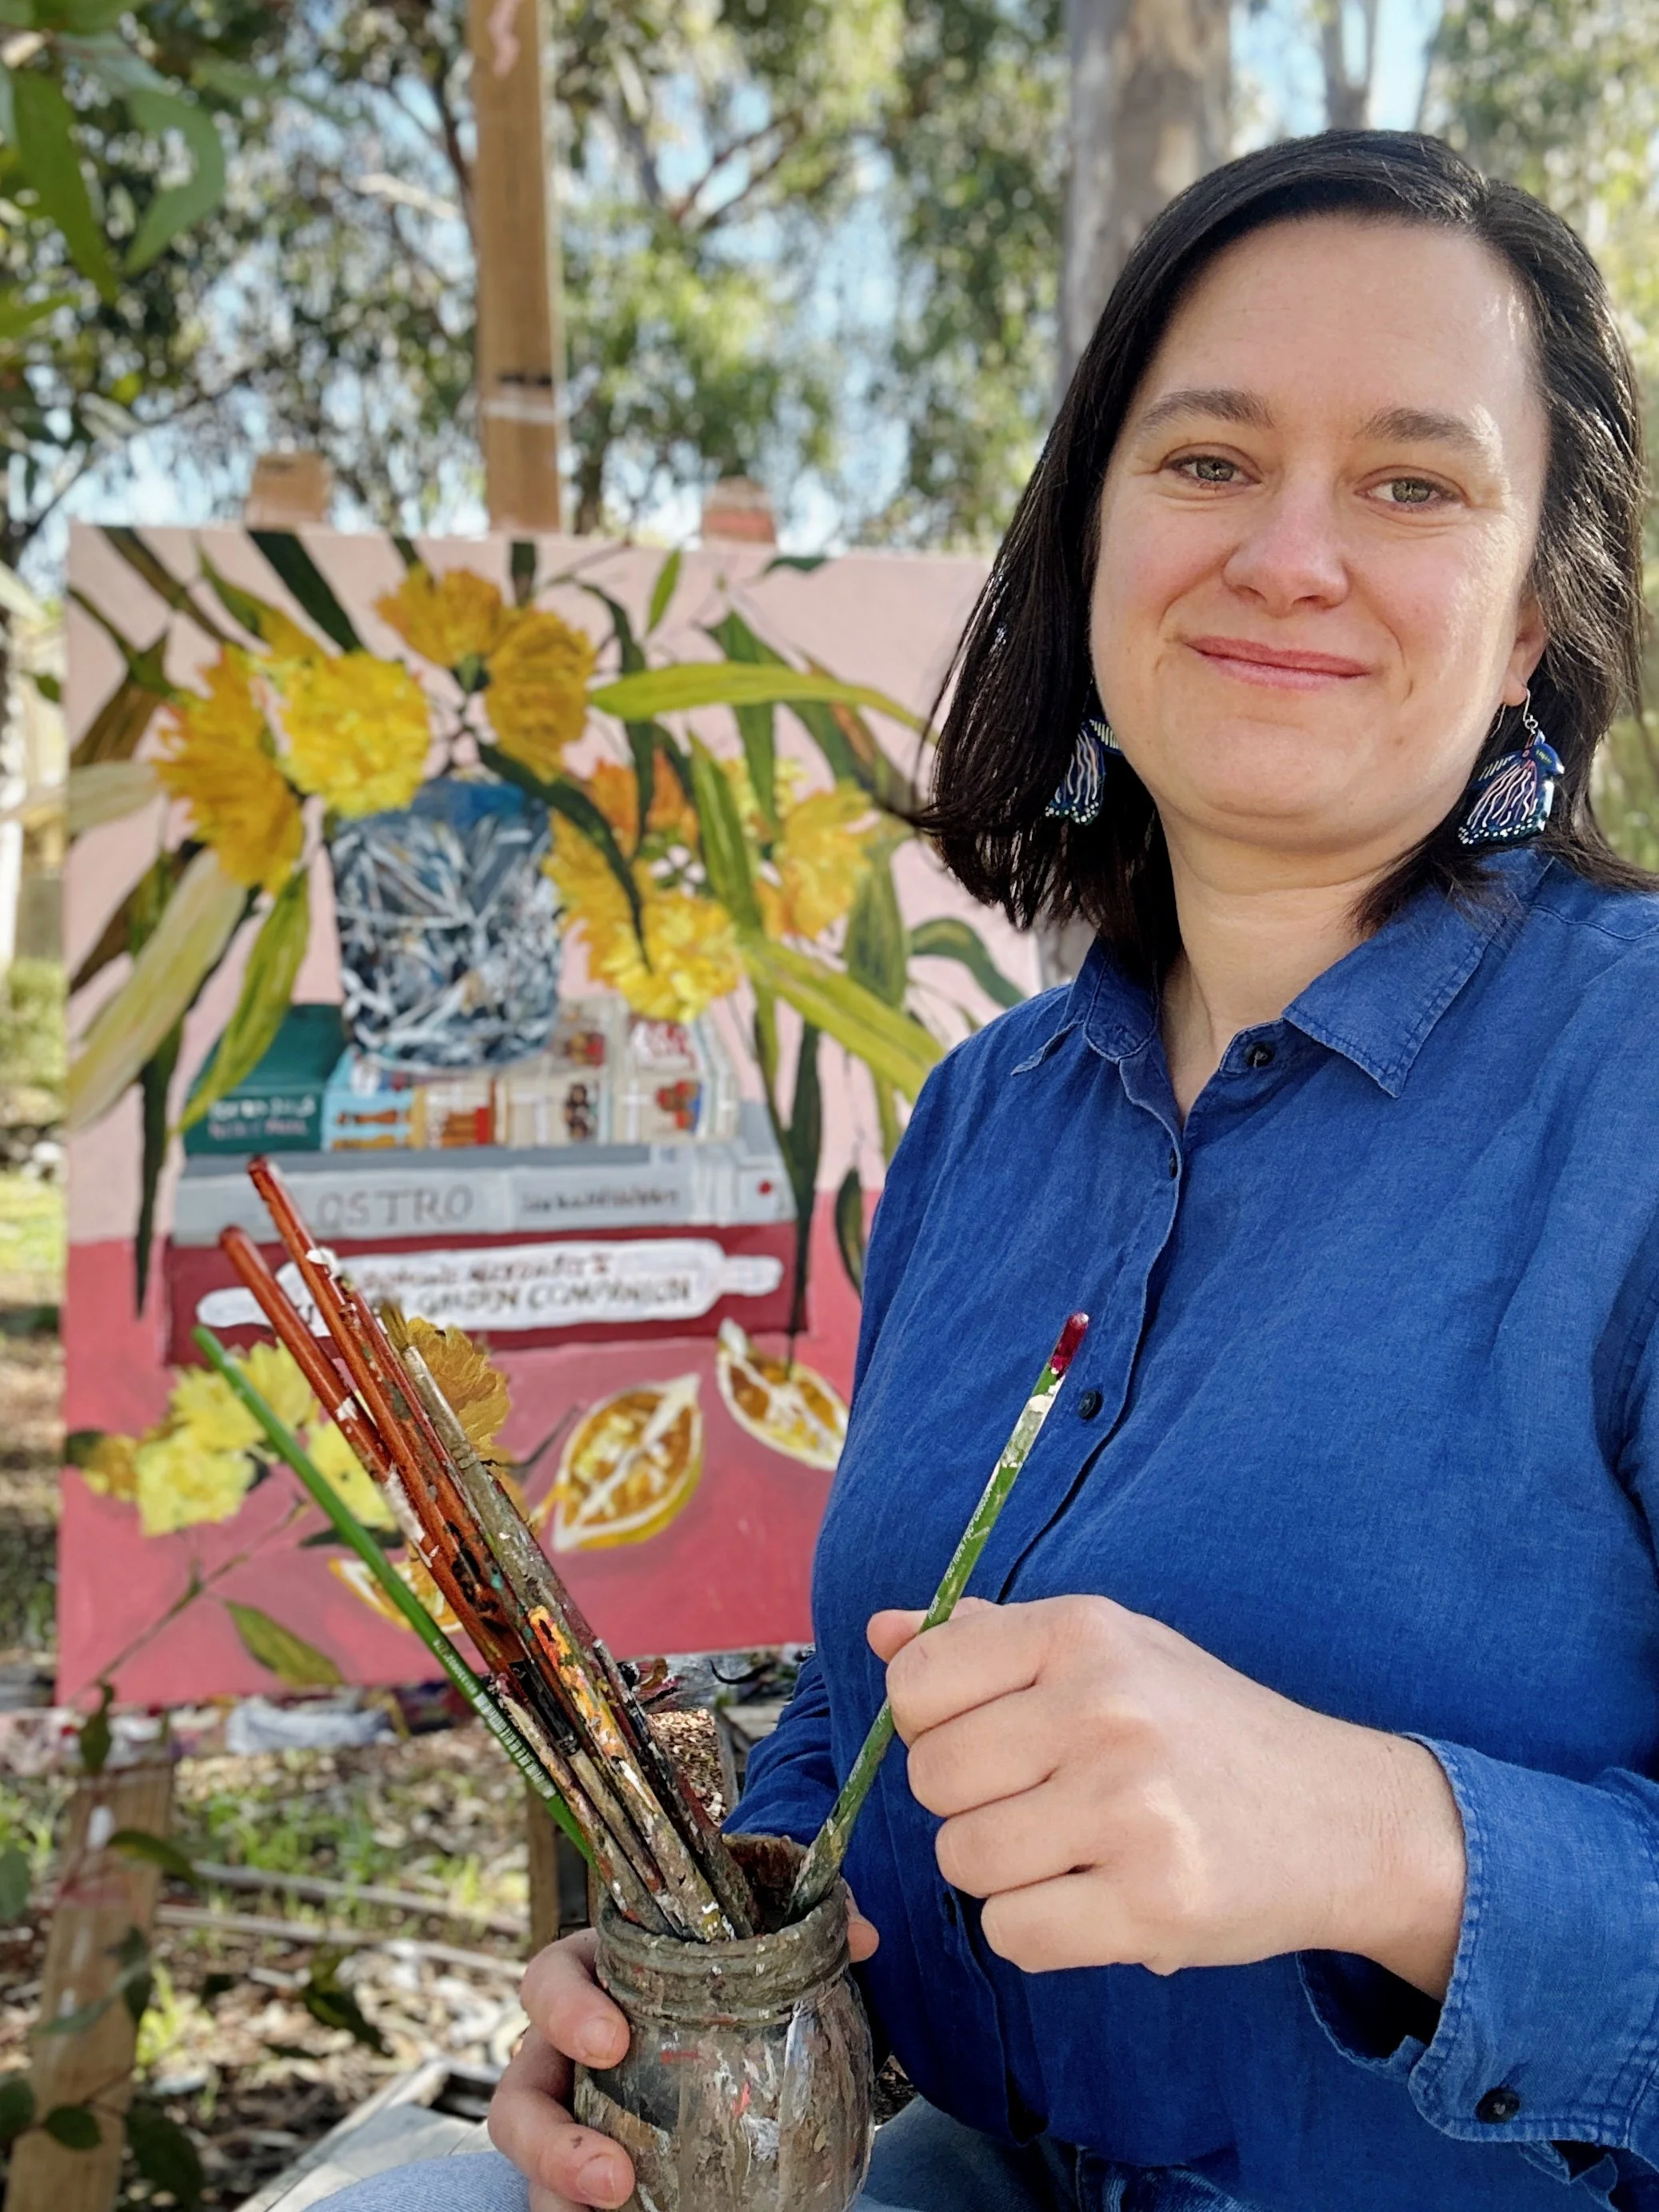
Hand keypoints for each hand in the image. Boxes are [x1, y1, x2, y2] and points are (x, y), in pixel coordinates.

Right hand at [491, 1903, 879, 2209]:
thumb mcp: (752, 1944)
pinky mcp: (591, 2169)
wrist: (732, 2027)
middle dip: (550, 2143)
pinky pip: (570, 2198)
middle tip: (611, 2177)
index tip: (611, 2040)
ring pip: (532, 2164)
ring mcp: (573, 2115)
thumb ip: (803, 1931)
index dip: (565, 2009)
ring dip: (559, 2196)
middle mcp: (564, 2052)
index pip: (549, 1980)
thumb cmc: (722, 1973)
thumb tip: (865, 1938)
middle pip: (518, 2097)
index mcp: (593, 1977)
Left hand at [871, 1595, 1464, 1997]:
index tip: (988, 1738)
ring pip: (964, 1860)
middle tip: (1041, 1803)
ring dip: (1001, 1874)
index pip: (917, 1681)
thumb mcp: (1112, 1651)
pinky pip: (1013, 1935)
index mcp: (1083, 1631)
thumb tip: (881, 1631)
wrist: (1344, 1816)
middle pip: (933, 1779)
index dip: (931, 1724)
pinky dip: (1038, 1932)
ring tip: (1071, 1851)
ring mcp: (1130, 1807)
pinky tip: (1094, 1901)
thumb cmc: (1203, 1728)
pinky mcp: (1154, 1902)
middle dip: (968, 1804)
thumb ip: (992, 1639)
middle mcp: (1104, 1707)